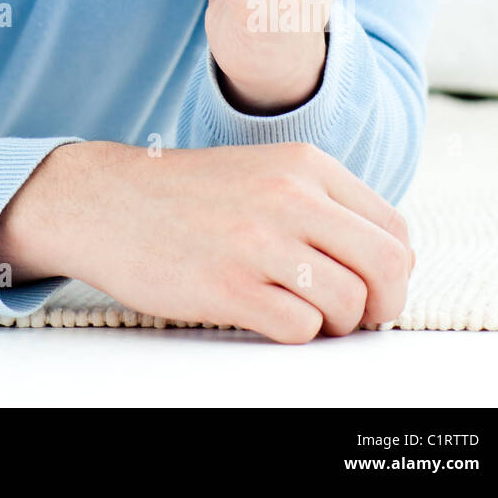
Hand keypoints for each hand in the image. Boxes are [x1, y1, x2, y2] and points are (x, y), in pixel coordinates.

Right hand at [0, 139, 414, 342]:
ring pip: (349, 302)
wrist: (104, 200)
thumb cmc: (184, 195)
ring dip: (335, 323)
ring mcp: (259, 241)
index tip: (371, 287)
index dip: (393, 271)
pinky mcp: (229, 285)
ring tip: (304, 314)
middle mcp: (289, 196)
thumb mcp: (262, 172)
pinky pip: (301, 329)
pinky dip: (295, 334)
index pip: (392, 227)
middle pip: (387, 265)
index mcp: (303, 164)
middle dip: (383, 304)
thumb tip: (380, 260)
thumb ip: (319, 202)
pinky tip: (267, 314)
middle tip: (359, 317)